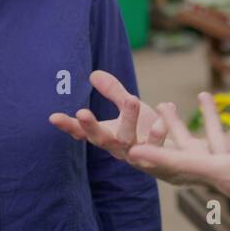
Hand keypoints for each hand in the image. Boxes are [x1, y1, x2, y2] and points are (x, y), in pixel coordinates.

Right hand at [48, 70, 167, 161]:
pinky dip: (158, 131)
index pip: (83, 132)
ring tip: (131, 98)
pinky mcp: (157, 156)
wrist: (176, 154)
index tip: (53, 117)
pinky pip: (156, 144)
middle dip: (91, 127)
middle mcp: (118, 147)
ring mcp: (136, 154)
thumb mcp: (128, 107)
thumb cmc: (146, 129)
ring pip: (127, 139)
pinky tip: (163, 114)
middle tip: (82, 113)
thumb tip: (93, 74)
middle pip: (101, 139)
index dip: (68, 125)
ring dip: (128, 119)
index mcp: (107, 136)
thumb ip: (113, 92)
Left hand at [128, 92, 229, 230]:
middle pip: (181, 156)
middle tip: (141, 121)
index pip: (184, 162)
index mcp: (225, 172)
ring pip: (198, 147)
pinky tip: (214, 104)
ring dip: (183, 127)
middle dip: (160, 138)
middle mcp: (220, 173)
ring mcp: (229, 172)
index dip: (157, 155)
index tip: (131, 151)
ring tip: (176, 101)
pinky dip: (210, 127)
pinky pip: (216, 146)